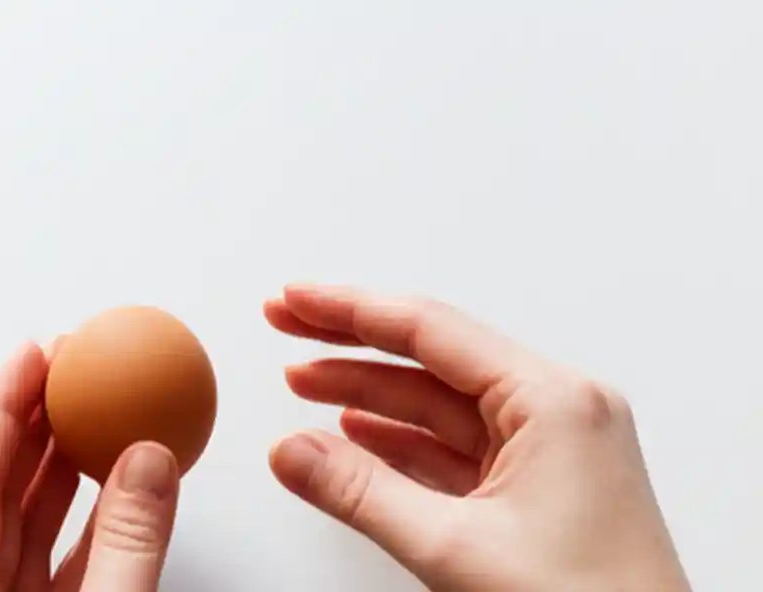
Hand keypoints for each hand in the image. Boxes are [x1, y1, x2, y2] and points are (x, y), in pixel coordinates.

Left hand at [0, 342, 180, 591]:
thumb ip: (125, 547)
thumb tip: (148, 462)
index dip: (1, 406)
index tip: (34, 354)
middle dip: (32, 420)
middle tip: (70, 366)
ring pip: (29, 524)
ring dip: (65, 465)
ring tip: (97, 411)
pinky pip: (66, 561)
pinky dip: (96, 520)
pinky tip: (123, 487)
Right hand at [265, 284, 690, 591]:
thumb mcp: (455, 549)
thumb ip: (360, 493)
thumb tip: (293, 451)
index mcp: (556, 403)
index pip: (430, 330)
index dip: (350, 310)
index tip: (297, 298)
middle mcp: (561, 414)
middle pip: (432, 358)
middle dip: (352, 342)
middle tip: (288, 320)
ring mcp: (553, 453)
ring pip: (439, 405)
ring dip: (369, 393)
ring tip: (304, 380)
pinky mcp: (541, 493)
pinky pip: (455, 447)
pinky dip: (401, 440)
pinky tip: (355, 433)